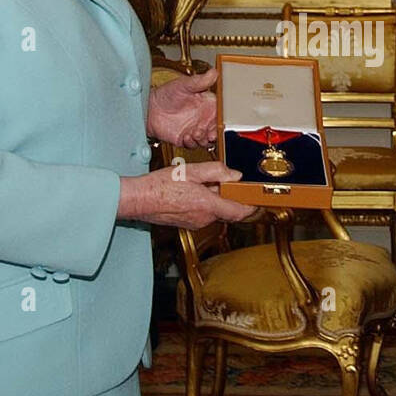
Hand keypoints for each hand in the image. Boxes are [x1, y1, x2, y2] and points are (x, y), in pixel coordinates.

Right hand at [117, 160, 253, 229]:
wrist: (139, 200)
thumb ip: (216, 171)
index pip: (239, 212)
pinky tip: (193, 191)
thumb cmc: (160, 186)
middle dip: (230, 197)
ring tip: (204, 183)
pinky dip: (205, 203)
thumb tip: (234, 175)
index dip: (251, 207)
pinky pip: (204, 214)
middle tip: (227, 182)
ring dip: (216, 199)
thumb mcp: (191, 171)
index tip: (257, 200)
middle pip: (228, 211)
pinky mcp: (188, 224)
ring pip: (215, 212)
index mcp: (208, 205)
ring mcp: (196, 223)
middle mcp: (204, 218)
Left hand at [147, 68, 218, 148]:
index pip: (221, 113)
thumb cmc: (165, 94)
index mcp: (207, 104)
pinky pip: (195, 145)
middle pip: (217, 129)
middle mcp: (203, 118)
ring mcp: (196, 129)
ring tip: (195, 133)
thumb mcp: (183, 85)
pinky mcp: (186, 139)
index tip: (219, 121)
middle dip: (214, 133)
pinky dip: (192, 143)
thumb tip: (214, 72)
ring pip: (208, 140)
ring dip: (203, 139)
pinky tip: (186, 136)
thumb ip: (200, 81)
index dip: (222, 118)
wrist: (150, 109)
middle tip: (209, 132)